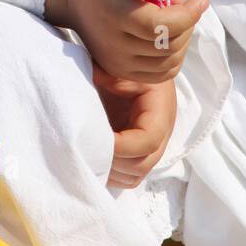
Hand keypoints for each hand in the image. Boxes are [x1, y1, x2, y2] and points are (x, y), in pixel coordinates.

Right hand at [48, 0, 208, 85]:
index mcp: (111, 12)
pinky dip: (174, 56)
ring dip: (182, 39)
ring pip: (168, 62)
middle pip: (168, 46)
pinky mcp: (122, 73)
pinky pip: (161, 74)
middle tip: (180, 1)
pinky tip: (168, 34)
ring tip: (172, 15)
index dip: (187, 16)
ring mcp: (116, 62)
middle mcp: (112, 44)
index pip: (160, 27)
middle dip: (186, 23)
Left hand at [92, 63, 177, 187]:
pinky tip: (94, 164)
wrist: (145, 72)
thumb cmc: (136, 71)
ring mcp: (151, 149)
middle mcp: (160, 136)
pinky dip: (112, 176)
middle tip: (85, 151)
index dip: (122, 146)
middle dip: (112, 162)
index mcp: (159, 114)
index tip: (96, 139)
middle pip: (141, 164)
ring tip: (87, 158)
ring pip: (135, 175)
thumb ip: (111, 75)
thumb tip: (93, 78)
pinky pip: (130, 177)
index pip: (148, 141)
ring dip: (111, 172)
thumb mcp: (127, 68)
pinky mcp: (140, 155)